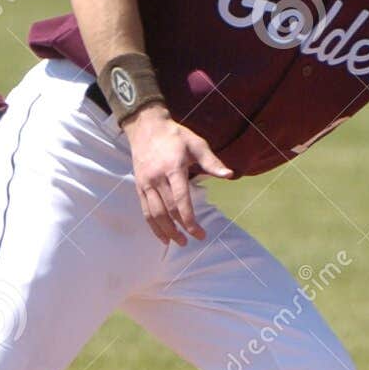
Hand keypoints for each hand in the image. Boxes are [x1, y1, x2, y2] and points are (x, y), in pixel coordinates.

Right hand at [123, 106, 233, 244]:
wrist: (146, 127)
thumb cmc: (175, 136)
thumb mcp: (197, 144)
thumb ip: (212, 162)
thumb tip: (229, 175)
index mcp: (173, 168)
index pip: (181, 200)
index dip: (190, 220)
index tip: (199, 233)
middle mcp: (157, 178)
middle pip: (168, 210)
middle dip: (182, 228)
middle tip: (195, 239)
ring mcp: (146, 183)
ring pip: (155, 214)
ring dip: (166, 231)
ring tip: (178, 242)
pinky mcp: (139, 186)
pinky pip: (145, 210)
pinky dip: (153, 226)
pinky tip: (162, 236)